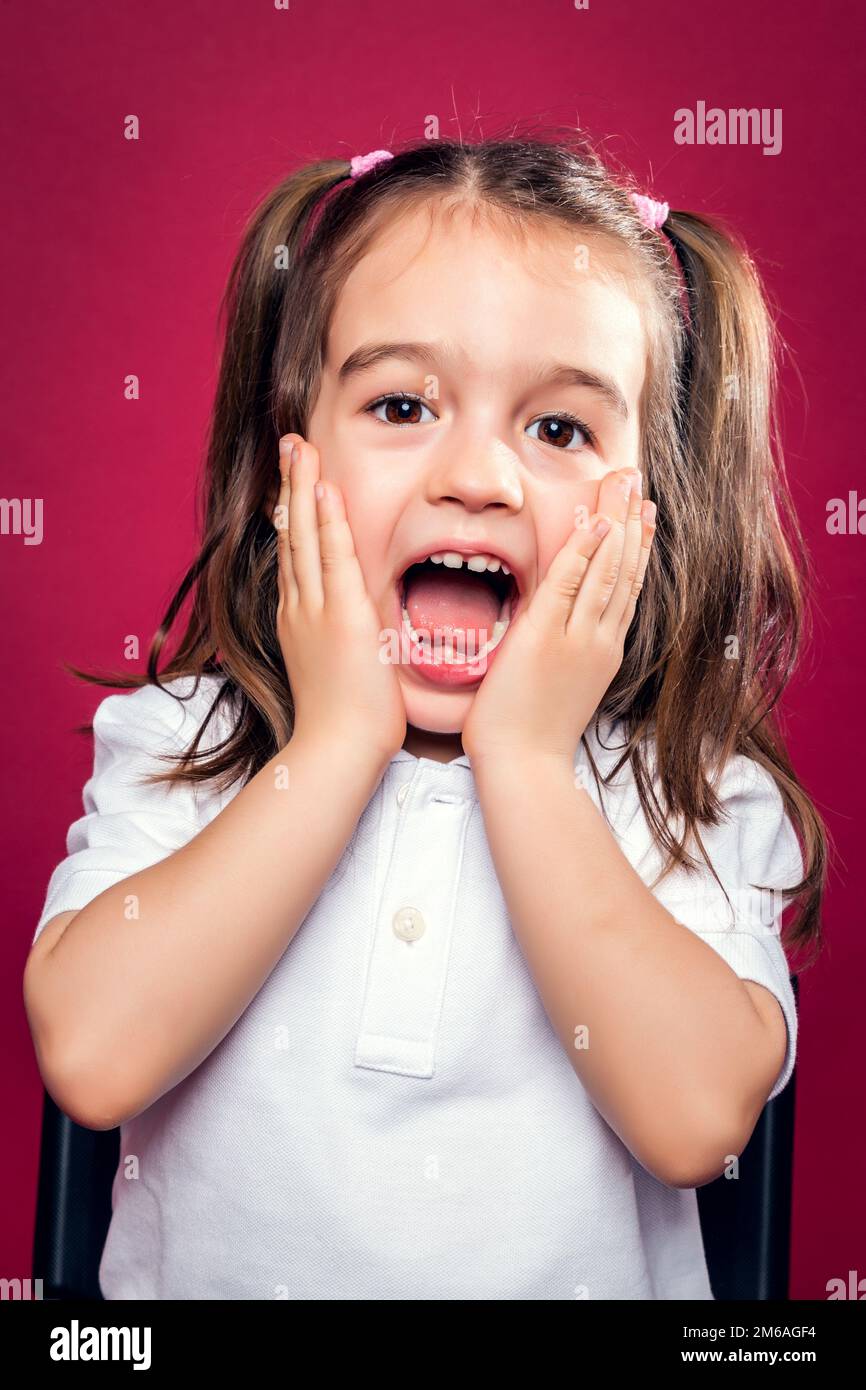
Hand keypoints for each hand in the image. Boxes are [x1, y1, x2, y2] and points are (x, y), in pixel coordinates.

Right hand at [274, 433, 406, 762]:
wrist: (336, 751)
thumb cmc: (342, 725)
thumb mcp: (337, 673)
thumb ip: (341, 645)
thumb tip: (352, 636)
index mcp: (299, 621)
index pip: (295, 556)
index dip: (293, 515)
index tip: (295, 481)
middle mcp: (299, 609)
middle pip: (291, 535)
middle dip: (290, 486)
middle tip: (290, 445)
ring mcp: (316, 611)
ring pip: (305, 537)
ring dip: (303, 488)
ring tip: (300, 448)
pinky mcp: (341, 617)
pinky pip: (333, 559)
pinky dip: (327, 523)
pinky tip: (324, 490)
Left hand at [461, 467, 655, 767]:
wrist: (524, 768)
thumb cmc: (533, 738)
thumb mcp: (561, 689)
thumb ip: (565, 656)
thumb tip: (557, 632)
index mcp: (602, 652)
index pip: (624, 589)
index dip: (635, 548)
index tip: (642, 515)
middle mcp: (598, 641)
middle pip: (622, 570)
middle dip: (631, 522)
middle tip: (637, 481)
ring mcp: (577, 638)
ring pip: (605, 570)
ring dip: (615, 523)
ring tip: (625, 485)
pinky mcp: (546, 638)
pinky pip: (569, 584)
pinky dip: (584, 551)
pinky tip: (596, 522)